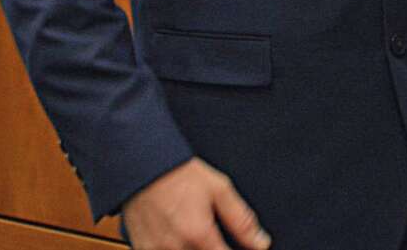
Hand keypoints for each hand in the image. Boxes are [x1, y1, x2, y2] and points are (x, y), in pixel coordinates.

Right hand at [122, 158, 270, 249]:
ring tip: (193, 234)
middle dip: (212, 248)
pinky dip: (175, 249)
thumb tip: (261, 243)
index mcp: (198, 234)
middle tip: (211, 236)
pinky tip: (178, 238)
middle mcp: (176, 247)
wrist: (145, 165)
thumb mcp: (219, 189)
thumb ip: (242, 220)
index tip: (233, 246)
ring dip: (193, 249)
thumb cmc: (180, 175)